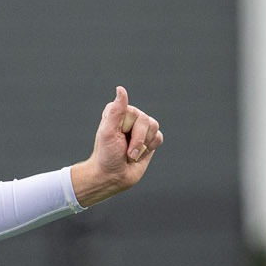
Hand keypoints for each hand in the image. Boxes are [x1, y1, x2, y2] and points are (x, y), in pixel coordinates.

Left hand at [70, 85, 162, 206]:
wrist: (113, 177)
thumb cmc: (106, 156)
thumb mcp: (108, 133)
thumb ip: (116, 111)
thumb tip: (121, 89)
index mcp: (117, 112)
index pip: (132, 112)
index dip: (125, 128)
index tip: (115, 138)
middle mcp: (130, 117)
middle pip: (145, 120)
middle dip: (137, 140)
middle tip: (127, 153)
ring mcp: (141, 128)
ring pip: (154, 127)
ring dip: (143, 145)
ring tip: (131, 154)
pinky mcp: (150, 139)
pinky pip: (159, 137)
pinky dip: (150, 149)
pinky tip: (139, 154)